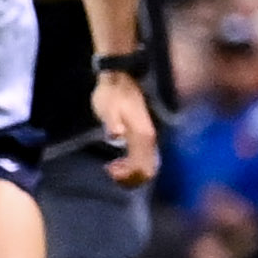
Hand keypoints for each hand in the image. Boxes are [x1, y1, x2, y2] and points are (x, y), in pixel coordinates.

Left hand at [93, 71, 159, 188]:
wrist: (118, 79)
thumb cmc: (111, 93)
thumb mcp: (107, 106)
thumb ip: (112, 121)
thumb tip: (116, 134)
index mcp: (142, 135)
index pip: (142, 165)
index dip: (127, 174)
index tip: (110, 169)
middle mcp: (149, 139)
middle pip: (148, 170)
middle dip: (130, 178)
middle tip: (110, 171)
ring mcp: (148, 138)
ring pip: (148, 166)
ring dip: (132, 174)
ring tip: (112, 169)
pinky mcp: (143, 136)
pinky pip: (144, 159)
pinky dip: (133, 167)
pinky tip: (117, 163)